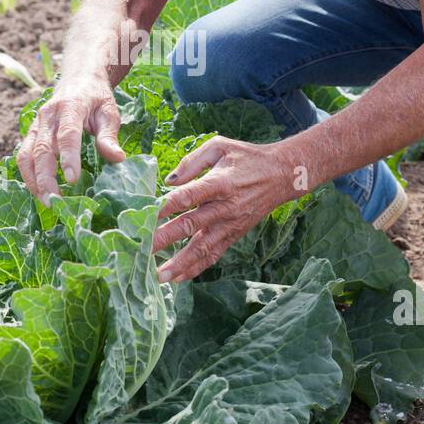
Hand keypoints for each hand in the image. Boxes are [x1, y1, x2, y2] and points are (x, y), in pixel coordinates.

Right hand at [17, 76, 124, 200]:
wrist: (78, 77)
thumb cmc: (96, 97)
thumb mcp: (109, 111)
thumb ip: (109, 135)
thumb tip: (118, 159)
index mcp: (71, 107)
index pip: (67, 134)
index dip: (68, 157)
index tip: (72, 179)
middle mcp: (49, 115)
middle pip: (42, 149)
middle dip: (46, 177)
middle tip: (55, 201)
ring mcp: (37, 124)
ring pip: (26, 154)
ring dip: (33, 180)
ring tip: (46, 201)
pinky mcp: (32, 132)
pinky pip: (23, 155)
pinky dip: (28, 175)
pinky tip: (38, 190)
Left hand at [152, 137, 297, 282]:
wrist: (282, 175)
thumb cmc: (247, 157)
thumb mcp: (220, 146)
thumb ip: (193, 161)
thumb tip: (169, 181)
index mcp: (219, 183)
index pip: (188, 196)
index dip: (165, 206)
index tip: (144, 215)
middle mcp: (224, 207)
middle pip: (190, 225)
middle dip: (164, 239)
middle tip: (141, 251)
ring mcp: (230, 224)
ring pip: (202, 248)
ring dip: (180, 263)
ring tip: (159, 276)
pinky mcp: (234, 235)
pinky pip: (214, 255)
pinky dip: (196, 268)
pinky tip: (178, 278)